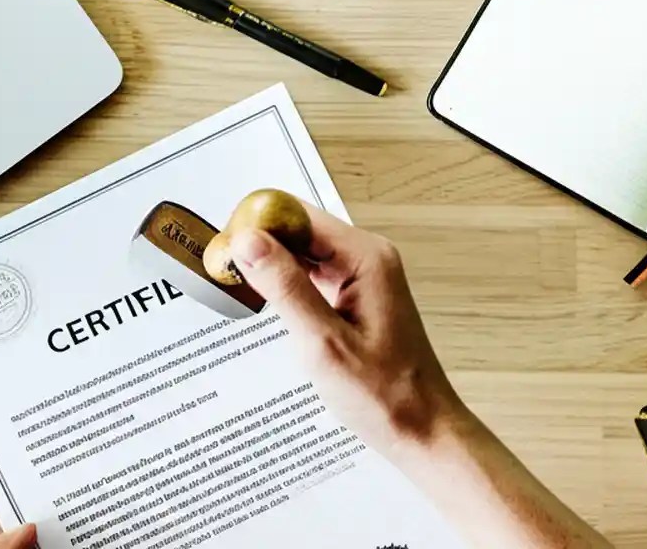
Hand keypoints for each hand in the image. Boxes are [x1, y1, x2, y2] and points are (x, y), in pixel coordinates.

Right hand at [229, 202, 465, 455]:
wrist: (421, 430)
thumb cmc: (385, 396)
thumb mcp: (323, 342)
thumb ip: (284, 287)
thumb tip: (248, 242)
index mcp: (365, 258)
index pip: (298, 216)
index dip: (256, 227)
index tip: (225, 250)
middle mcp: (367, 258)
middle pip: (299, 229)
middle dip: (259, 245)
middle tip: (225, 270)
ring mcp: (363, 276)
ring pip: (302, 251)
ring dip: (270, 264)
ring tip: (239, 285)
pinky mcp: (356, 295)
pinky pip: (312, 273)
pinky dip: (286, 283)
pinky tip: (268, 302)